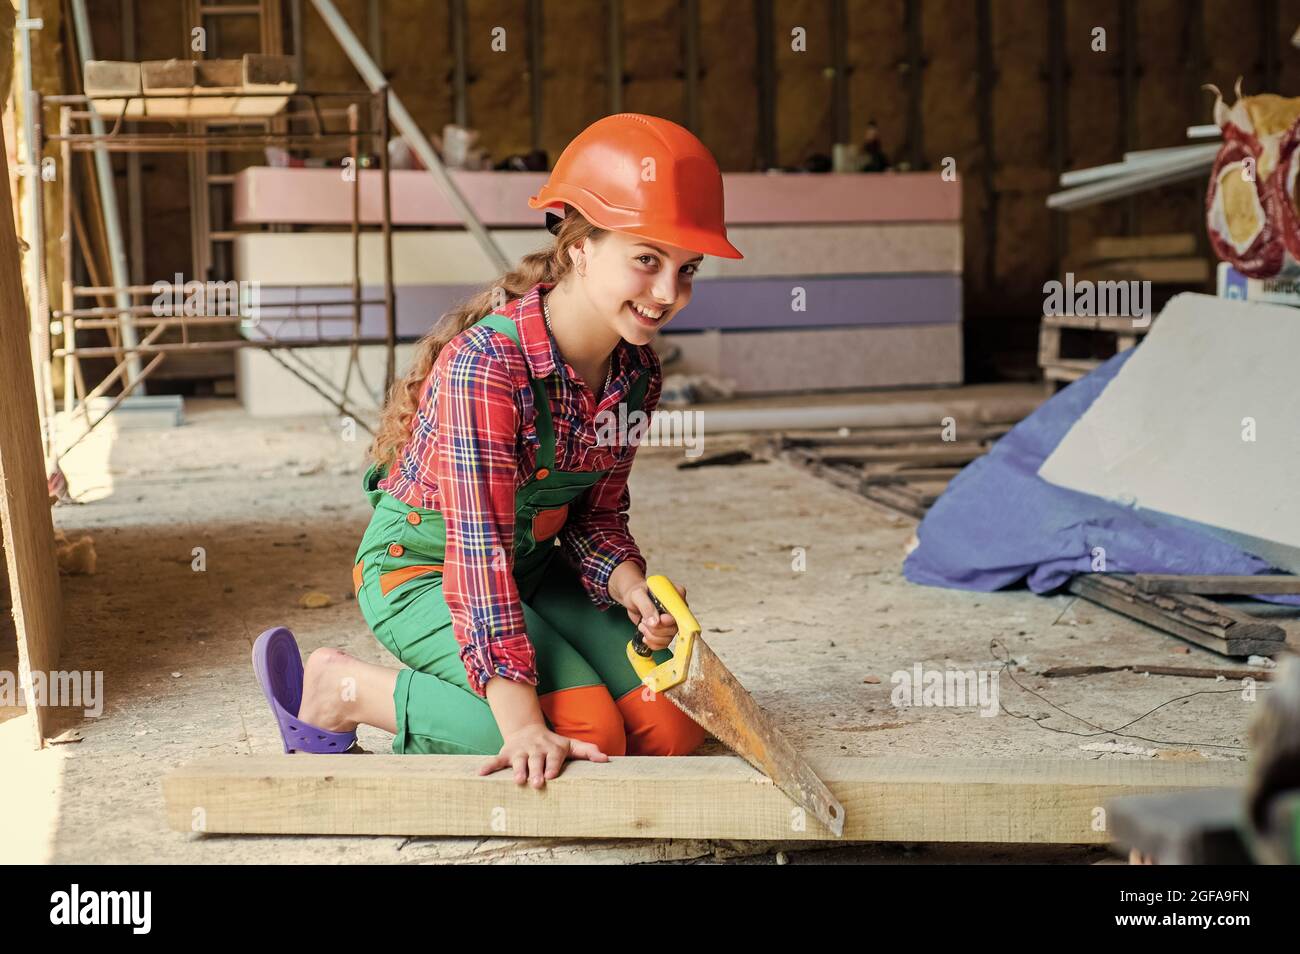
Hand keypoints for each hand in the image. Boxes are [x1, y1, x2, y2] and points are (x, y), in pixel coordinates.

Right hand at [477, 723, 608, 787]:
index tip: (552, 775)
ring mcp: (520, 752)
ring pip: (517, 761)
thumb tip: (606, 759)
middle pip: (536, 761)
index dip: (553, 766)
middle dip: (536, 770)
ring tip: (518, 781)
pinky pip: (495, 760)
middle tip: (537, 783)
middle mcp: (535, 749)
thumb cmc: (553, 744)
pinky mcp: (505, 754)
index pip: (554, 757)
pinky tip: (480, 774)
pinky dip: (488, 767)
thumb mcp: (570, 744)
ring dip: (517, 770)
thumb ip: (587, 751)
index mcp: (552, 748)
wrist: (527, 730)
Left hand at [622, 579, 687, 652]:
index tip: (660, 619)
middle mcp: (677, 610)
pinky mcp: (667, 631)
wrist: (632, 600)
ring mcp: (673, 622)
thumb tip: (655, 622)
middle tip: (644, 621)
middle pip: (674, 628)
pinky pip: (664, 644)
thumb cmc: (637, 593)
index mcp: (676, 595)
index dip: (671, 619)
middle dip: (656, 629)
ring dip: (652, 636)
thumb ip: (647, 606)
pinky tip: (645, 635)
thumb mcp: (638, 595)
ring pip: (668, 638)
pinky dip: (652, 643)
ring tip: (642, 625)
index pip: (681, 611)